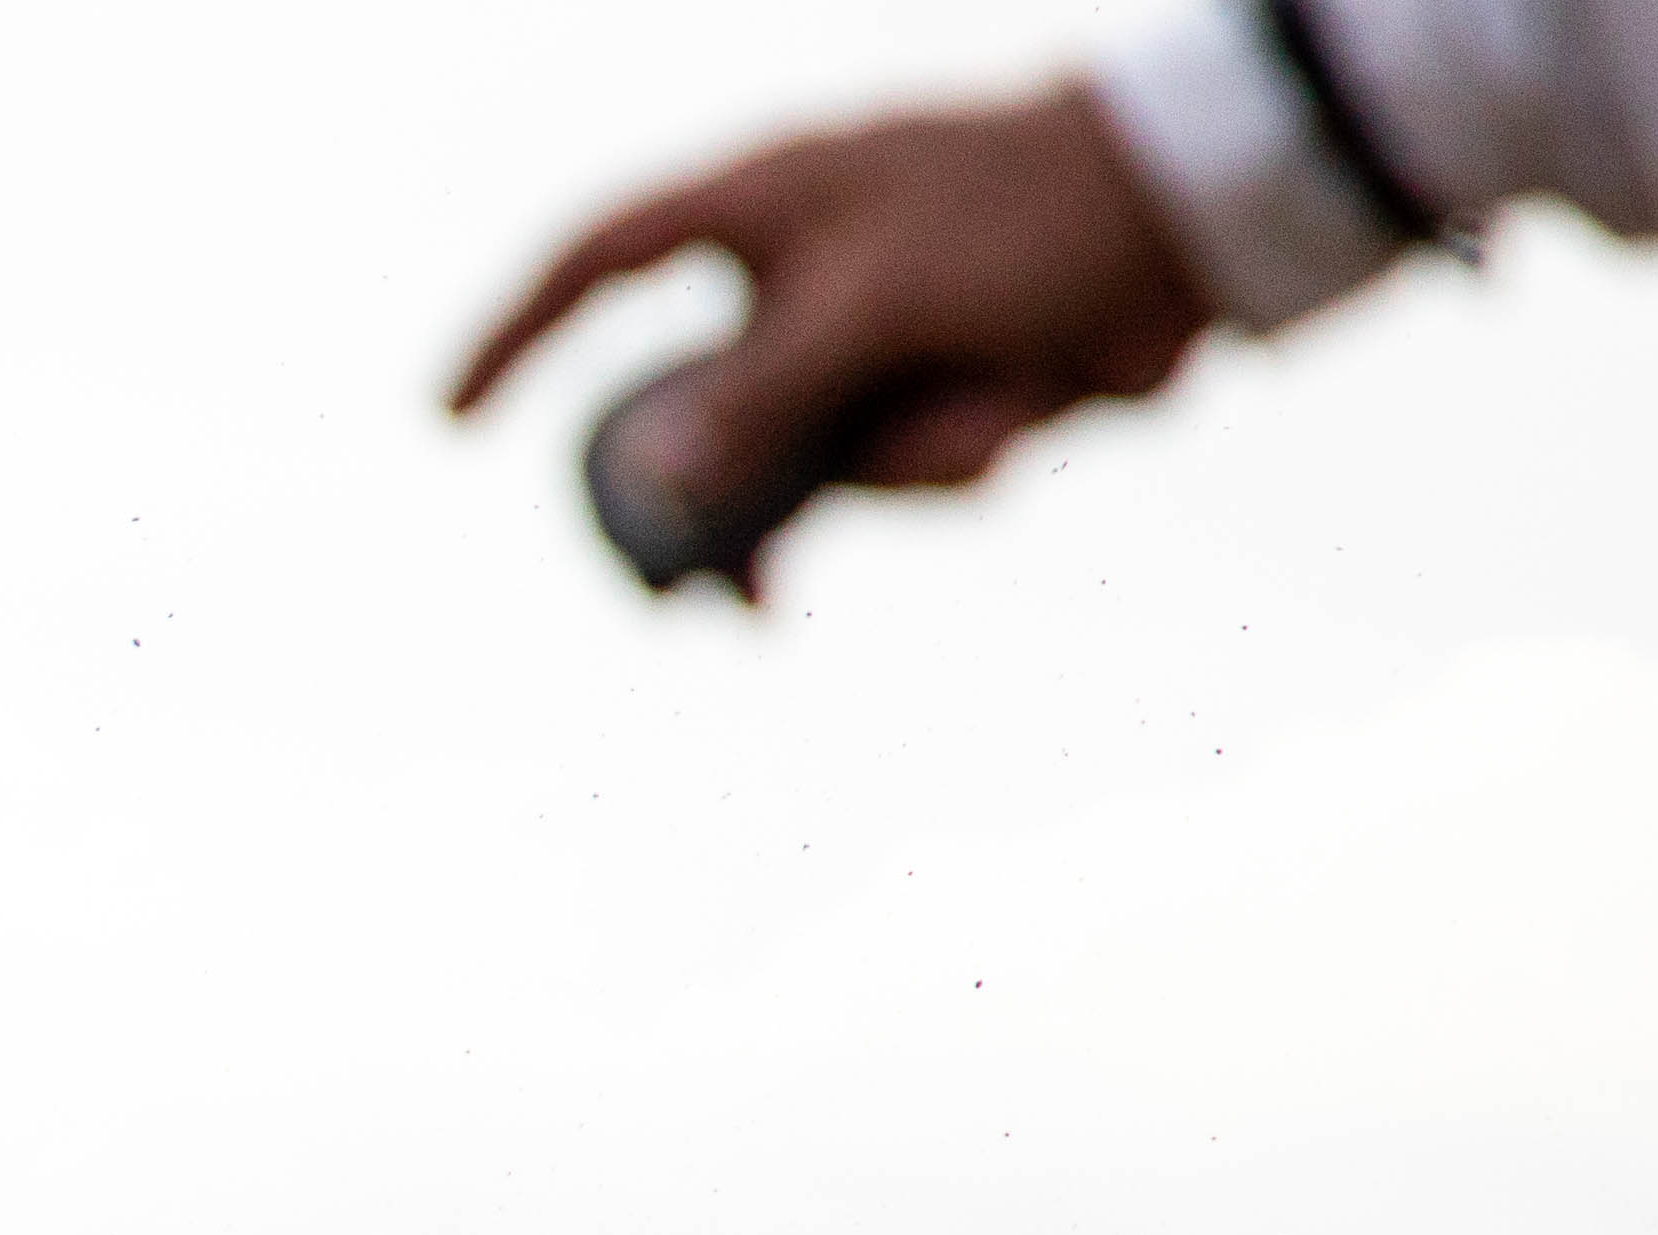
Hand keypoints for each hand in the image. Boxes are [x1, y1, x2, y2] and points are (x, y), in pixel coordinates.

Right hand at [450, 90, 1211, 532]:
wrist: (1202, 221)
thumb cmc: (1031, 216)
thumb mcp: (874, 304)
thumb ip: (756, 396)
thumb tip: (650, 479)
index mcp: (757, 208)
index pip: (591, 267)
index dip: (513, 342)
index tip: (455, 426)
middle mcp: (794, 276)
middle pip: (694, 414)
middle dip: (716, 511)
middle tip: (709, 602)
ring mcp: (863, 340)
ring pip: (807, 463)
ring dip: (892, 473)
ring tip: (984, 417)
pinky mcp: (931, 387)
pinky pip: (892, 471)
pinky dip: (949, 464)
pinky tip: (1022, 413)